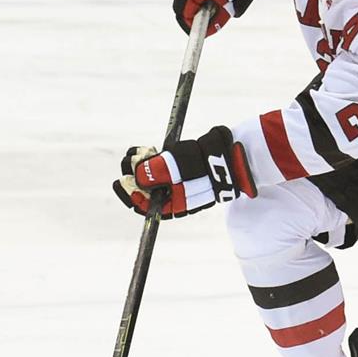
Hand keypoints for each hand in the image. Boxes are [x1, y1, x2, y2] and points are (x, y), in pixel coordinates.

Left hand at [112, 126, 257, 218]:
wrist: (237, 154)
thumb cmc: (208, 163)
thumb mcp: (177, 166)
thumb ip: (154, 172)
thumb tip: (135, 176)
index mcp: (176, 205)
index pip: (145, 206)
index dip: (130, 194)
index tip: (120, 180)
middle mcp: (178, 198)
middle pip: (148, 192)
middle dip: (134, 176)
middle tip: (127, 160)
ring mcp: (184, 184)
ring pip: (155, 178)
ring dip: (143, 166)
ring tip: (137, 152)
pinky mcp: (188, 171)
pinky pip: (165, 169)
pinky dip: (155, 161)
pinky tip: (149, 150)